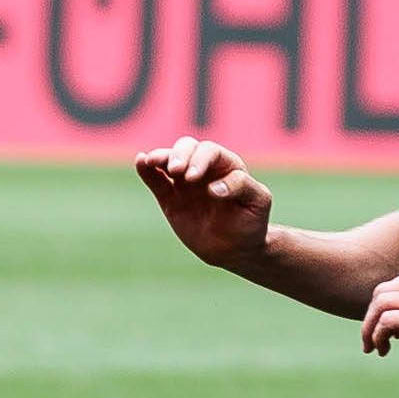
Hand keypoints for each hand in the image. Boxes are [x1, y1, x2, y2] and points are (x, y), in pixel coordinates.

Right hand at [135, 136, 273, 266]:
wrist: (235, 249)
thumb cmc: (252, 221)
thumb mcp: (258, 202)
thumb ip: (241, 187)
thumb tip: (213, 188)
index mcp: (227, 164)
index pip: (211, 152)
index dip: (201, 161)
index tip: (194, 179)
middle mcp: (204, 168)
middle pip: (188, 148)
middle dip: (180, 155)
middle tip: (177, 171)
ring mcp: (184, 182)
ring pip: (170, 159)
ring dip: (161, 157)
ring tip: (152, 162)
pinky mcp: (170, 198)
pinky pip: (156, 180)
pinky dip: (147, 170)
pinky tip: (140, 161)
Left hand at [360, 264, 398, 356]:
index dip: (388, 307)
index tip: (390, 330)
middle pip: (383, 291)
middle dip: (372, 316)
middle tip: (374, 340)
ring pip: (379, 303)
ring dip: (370, 327)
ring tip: (373, 348)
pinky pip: (387, 320)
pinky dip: (378, 334)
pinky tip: (383, 349)